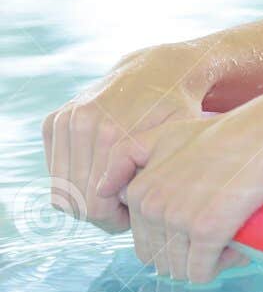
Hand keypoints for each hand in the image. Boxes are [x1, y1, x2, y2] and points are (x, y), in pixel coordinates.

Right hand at [41, 43, 212, 232]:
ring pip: (61, 192)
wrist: (158, 71)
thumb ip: (154, 175)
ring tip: (116, 192)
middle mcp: (83, 125)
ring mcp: (65, 120)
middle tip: (126, 208)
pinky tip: (101, 174)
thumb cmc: (177, 112)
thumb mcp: (180, 144)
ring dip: (86, 200)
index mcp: (114, 135)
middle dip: (102, 213)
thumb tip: (121, 204)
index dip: (118, 220)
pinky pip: (53, 172)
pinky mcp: (54, 120)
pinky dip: (73, 181)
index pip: (97, 207)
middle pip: (76, 203)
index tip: (137, 211)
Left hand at [109, 91, 262, 283]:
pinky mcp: (207, 231)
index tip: (203, 229)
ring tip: (231, 246)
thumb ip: (127, 157)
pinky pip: (201, 272)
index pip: (143, 242)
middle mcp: (152, 206)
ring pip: (179, 270)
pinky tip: (237, 252)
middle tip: (218, 242)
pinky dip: (219, 268)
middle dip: (187, 258)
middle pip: (159, 260)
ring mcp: (178, 219)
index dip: (174, 242)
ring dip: (206, 265)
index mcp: (139, 191)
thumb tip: (101, 191)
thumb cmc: (222, 135)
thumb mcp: (165, 134)